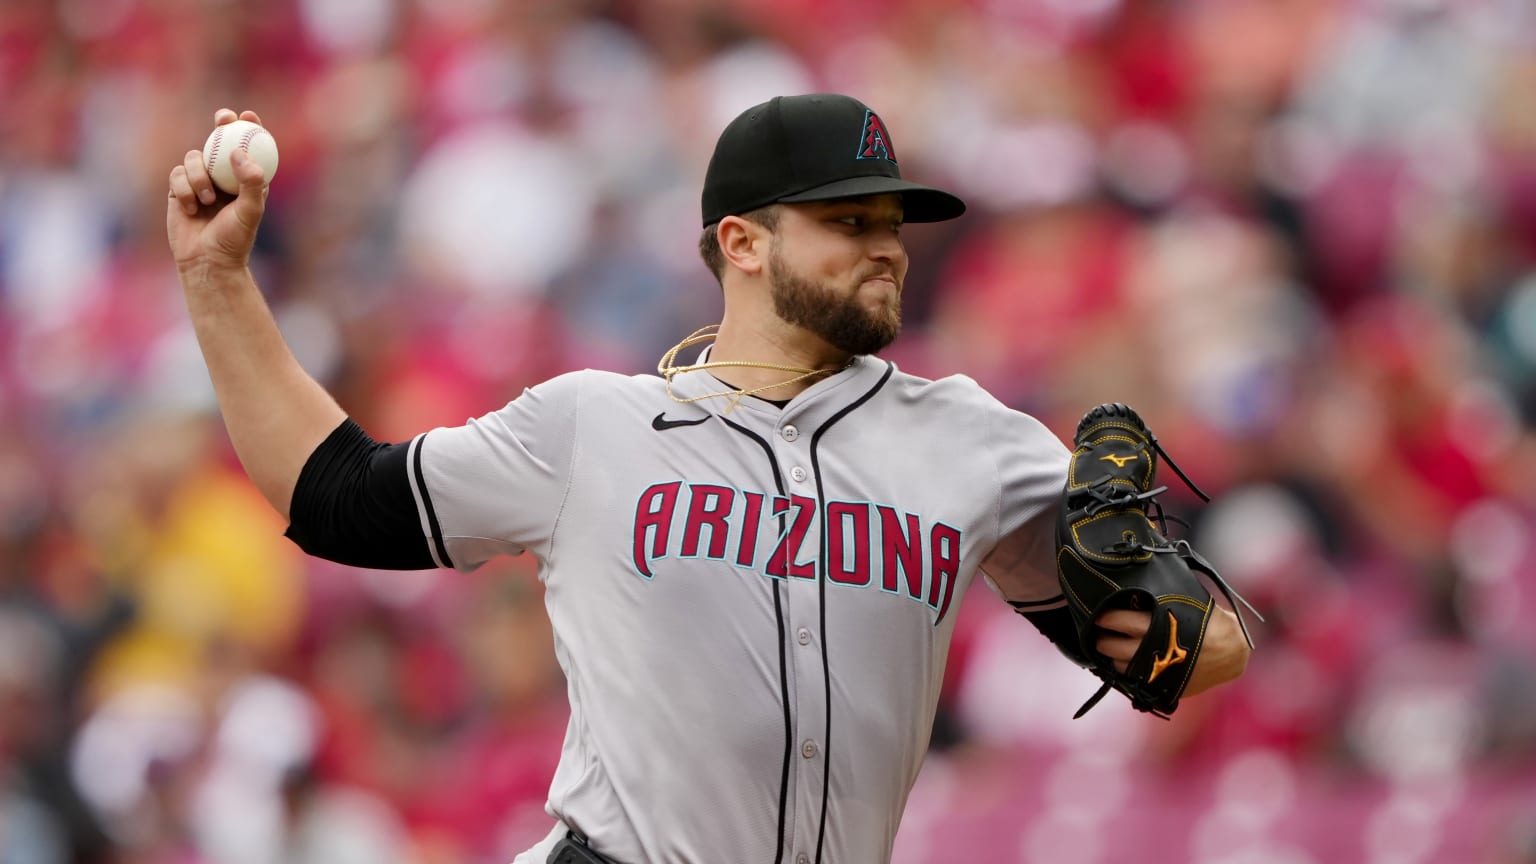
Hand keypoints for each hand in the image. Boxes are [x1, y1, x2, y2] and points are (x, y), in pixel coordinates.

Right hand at [166, 108, 269, 276]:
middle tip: (223, 119)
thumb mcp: (250, 211)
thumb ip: (251, 182)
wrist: (206, 261)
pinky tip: (191, 207)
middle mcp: (223, 177)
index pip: (249, 148)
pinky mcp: (179, 190)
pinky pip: (177, 174)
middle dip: (222, 125)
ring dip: (199, 175)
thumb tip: (239, 153)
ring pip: (194, 157)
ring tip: (207, 199)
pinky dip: (183, 188)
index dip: (249, 128)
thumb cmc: (234, 239)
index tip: (249, 117)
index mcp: (245, 180)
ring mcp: (200, 181)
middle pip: (220, 141)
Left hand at [1094, 606, 1249, 695]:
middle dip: (1103, 640)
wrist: (1233, 653)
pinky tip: (1124, 665)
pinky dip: (1127, 674)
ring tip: (1108, 650)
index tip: (1099, 615)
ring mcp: (1159, 672)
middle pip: (1115, 647)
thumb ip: (1161, 597)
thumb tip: (1138, 580)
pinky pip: (1135, 683)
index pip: (1121, 621)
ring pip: (1121, 668)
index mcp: (1160, 625)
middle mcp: (1156, 650)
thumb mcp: (1186, 601)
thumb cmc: (1209, 621)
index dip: (1107, 618)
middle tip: (1098, 634)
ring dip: (1111, 659)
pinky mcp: (1163, 687)